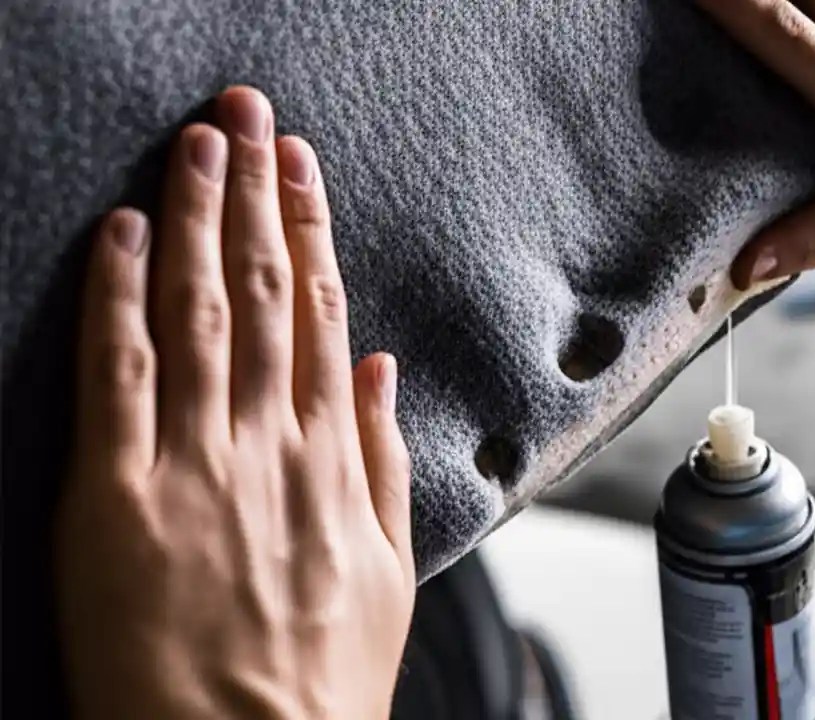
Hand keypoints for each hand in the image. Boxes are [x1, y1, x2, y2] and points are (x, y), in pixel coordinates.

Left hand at [56, 87, 413, 718]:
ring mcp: (196, 465)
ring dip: (195, 217)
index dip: (311, 230)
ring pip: (199, 312)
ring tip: (194, 144)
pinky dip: (119, 296)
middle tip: (244, 116)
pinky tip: (121, 233)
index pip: (323, 314)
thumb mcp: (386, 568)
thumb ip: (382, 461)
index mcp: (334, 460)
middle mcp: (270, 444)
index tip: (301, 168)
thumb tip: (380, 370)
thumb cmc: (318, 676)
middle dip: (253, 194)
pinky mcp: (118, 498)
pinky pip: (120, 375)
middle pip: (264, 292)